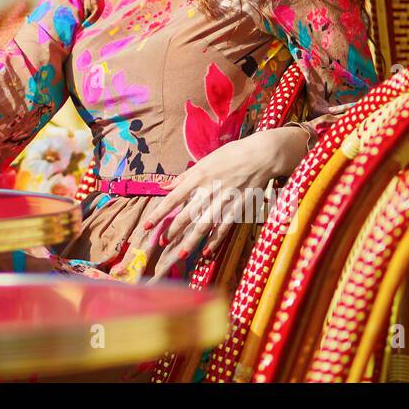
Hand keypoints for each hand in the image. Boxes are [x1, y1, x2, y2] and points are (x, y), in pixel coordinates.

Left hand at [114, 127, 307, 278]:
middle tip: (162, 242)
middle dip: (173, 230)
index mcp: (198, 177)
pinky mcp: (239, 208)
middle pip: (187, 215)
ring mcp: (225, 200)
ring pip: (204, 225)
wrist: (261, 156)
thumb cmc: (231, 155)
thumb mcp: (204, 161)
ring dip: (191, 240)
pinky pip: (224, 228)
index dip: (159, 214)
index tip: (147, 226)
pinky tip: (206, 252)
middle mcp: (209, 190)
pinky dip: (215, 241)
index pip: (173, 199)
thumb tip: (164, 185)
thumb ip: (184, 176)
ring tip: (181, 253)